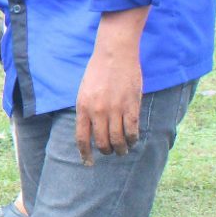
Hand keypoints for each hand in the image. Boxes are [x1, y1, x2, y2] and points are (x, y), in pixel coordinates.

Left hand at [75, 47, 142, 164]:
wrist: (114, 54)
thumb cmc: (98, 71)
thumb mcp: (84, 92)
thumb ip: (86, 110)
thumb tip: (90, 130)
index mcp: (83, 108)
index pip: (82, 138)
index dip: (85, 153)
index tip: (88, 162)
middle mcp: (97, 111)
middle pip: (102, 142)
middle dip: (106, 151)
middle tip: (111, 152)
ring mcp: (115, 109)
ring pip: (118, 139)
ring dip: (121, 149)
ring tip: (123, 150)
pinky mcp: (131, 105)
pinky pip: (132, 129)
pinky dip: (133, 139)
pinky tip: (133, 141)